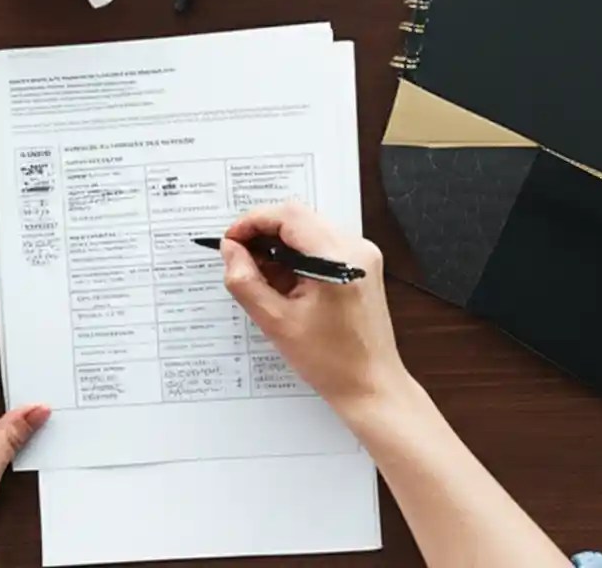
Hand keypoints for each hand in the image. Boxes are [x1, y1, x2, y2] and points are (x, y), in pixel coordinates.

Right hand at [221, 203, 407, 418]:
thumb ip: (246, 280)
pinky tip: (284, 285)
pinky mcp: (360, 266)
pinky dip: (296, 257)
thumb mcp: (276, 322)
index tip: (231, 241)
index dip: (252, 222)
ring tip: (262, 280)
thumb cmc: (334, 362)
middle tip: (240, 261)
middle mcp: (356, 248)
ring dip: (279, 247)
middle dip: (263, 235)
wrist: (371, 386)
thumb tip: (230, 250)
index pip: (288, 215)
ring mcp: (361, 256)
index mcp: (339, 258)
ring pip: (307, 230)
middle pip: (298, 218)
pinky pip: (320, 246)